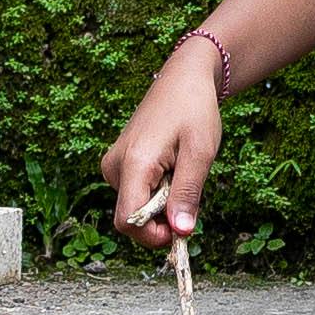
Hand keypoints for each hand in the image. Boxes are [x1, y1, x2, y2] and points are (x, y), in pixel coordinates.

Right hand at [102, 41, 223, 256]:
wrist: (183, 78)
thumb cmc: (194, 109)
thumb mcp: (201, 152)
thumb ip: (188, 193)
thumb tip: (181, 232)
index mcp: (134, 162)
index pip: (129, 221)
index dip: (154, 236)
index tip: (183, 231)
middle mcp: (114, 166)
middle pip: (131, 218)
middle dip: (161, 219)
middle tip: (189, 194)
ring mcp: (113, 165)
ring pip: (135, 207)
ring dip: (161, 203)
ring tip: (181, 171)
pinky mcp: (118, 164)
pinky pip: (135, 193)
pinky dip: (155, 192)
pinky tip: (171, 168)